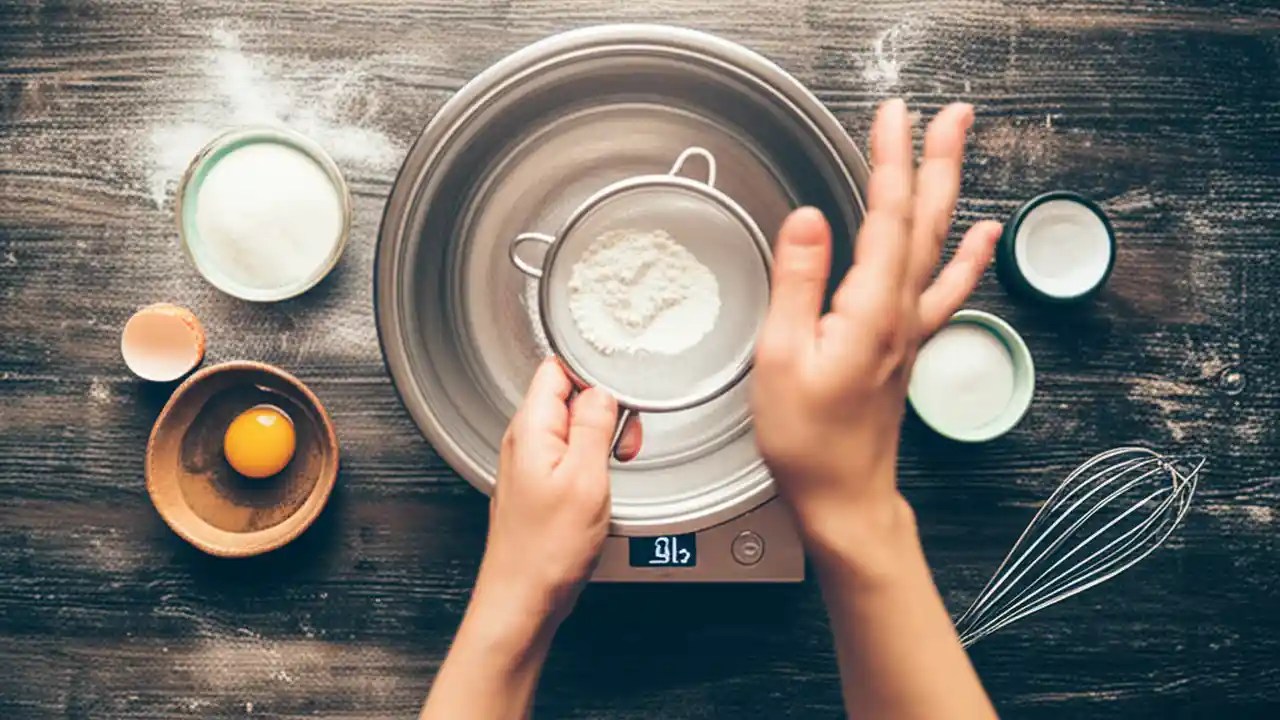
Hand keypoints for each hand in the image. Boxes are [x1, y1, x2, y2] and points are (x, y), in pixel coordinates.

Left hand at [473, 359, 641, 631]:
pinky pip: (569, 456)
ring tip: (611, 469)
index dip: (594, 377)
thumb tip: (602, 392)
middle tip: (620, 444)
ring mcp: (530, 463)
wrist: (523, 599)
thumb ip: (594, 425)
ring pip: (573, 428)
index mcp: (530, 428)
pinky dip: (591, 464)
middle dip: (604, 413)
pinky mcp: (540, 484)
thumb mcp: (585, 478)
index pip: (558, 369)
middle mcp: (524, 440)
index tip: (618, 403)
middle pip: (569, 397)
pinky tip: (599, 487)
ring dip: (600, 441)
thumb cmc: (546, 550)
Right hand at [751, 100, 1000, 558]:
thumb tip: (809, 220)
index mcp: (870, 310)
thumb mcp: (781, 358)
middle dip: (935, 160)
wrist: (843, 497)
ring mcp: (910, 328)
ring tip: (959, 150)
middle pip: (926, 221)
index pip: (886, 217)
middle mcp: (901, 313)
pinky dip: (968, 257)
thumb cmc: (807, 440)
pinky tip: (982, 236)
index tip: (892, 115)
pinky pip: (946, 288)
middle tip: (951, 114)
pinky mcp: (906, 344)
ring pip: (937, 245)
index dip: (891, 161)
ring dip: (949, 192)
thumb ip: (798, 284)